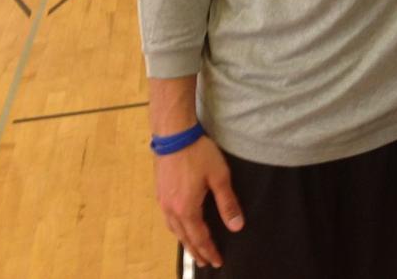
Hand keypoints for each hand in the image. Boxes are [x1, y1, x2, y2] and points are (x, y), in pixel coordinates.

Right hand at [154, 136, 244, 268]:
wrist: (173, 134)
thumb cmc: (198, 153)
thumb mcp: (219, 177)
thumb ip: (228, 203)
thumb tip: (236, 227)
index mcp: (187, 209)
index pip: (200, 238)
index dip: (210, 251)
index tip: (217, 262)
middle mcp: (171, 209)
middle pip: (185, 238)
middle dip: (196, 252)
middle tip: (205, 263)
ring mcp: (163, 201)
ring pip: (174, 229)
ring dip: (185, 241)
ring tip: (194, 248)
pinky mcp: (160, 192)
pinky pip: (168, 219)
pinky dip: (177, 228)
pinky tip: (181, 225)